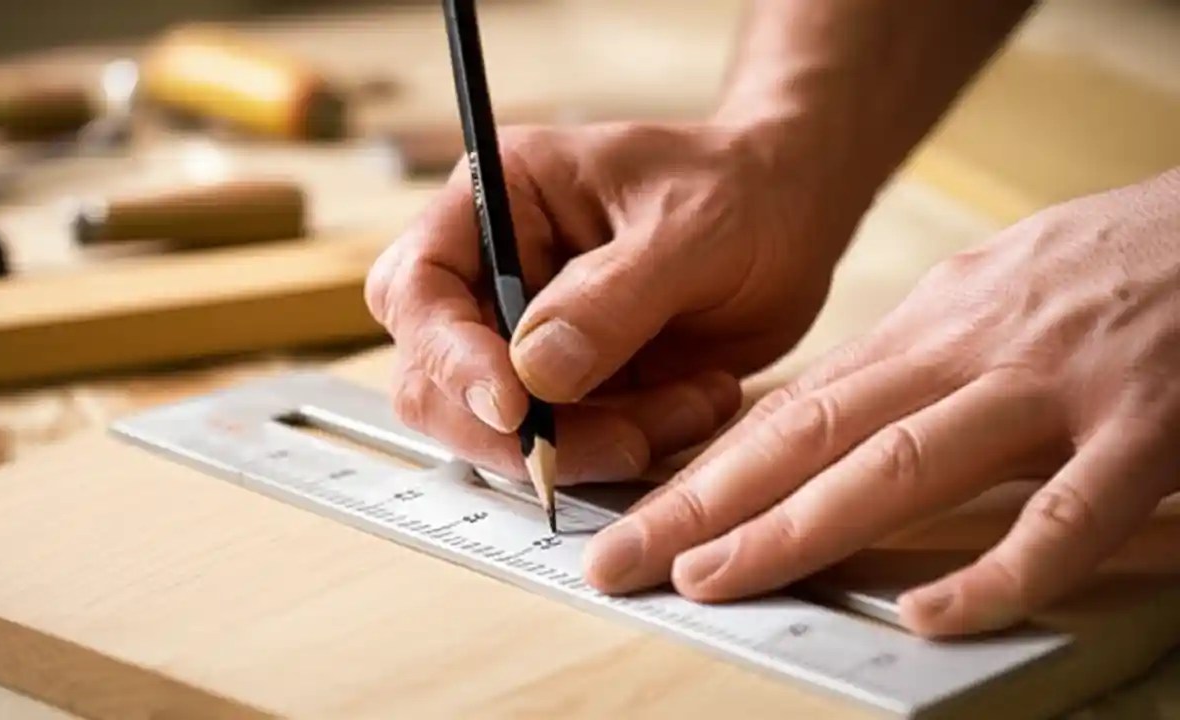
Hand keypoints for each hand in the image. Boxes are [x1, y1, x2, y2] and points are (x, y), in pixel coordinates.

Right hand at [366, 122, 866, 482]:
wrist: (795, 215)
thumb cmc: (743, 188)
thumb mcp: (692, 228)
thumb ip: (610, 298)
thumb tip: (533, 372)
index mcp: (499, 200)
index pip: (417, 286)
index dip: (448, 355)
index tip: (514, 407)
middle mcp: (494, 270)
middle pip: (435, 378)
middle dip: (519, 429)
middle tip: (620, 440)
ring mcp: (526, 337)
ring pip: (500, 431)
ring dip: (592, 444)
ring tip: (692, 403)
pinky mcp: (569, 389)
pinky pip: (567, 447)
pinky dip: (629, 446)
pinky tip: (697, 403)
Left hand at [584, 168, 1179, 637]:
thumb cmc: (1105, 264)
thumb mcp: (987, 294)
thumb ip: (915, 359)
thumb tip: (835, 414)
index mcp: (929, 326)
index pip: (795, 408)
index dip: (710, 468)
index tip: (643, 514)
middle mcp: (968, 349)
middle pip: (813, 433)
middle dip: (708, 501)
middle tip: (626, 556)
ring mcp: (1051, 386)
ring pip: (903, 461)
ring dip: (797, 525)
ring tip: (714, 576)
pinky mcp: (1146, 425)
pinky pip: (1064, 511)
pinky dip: (997, 568)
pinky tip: (933, 615)